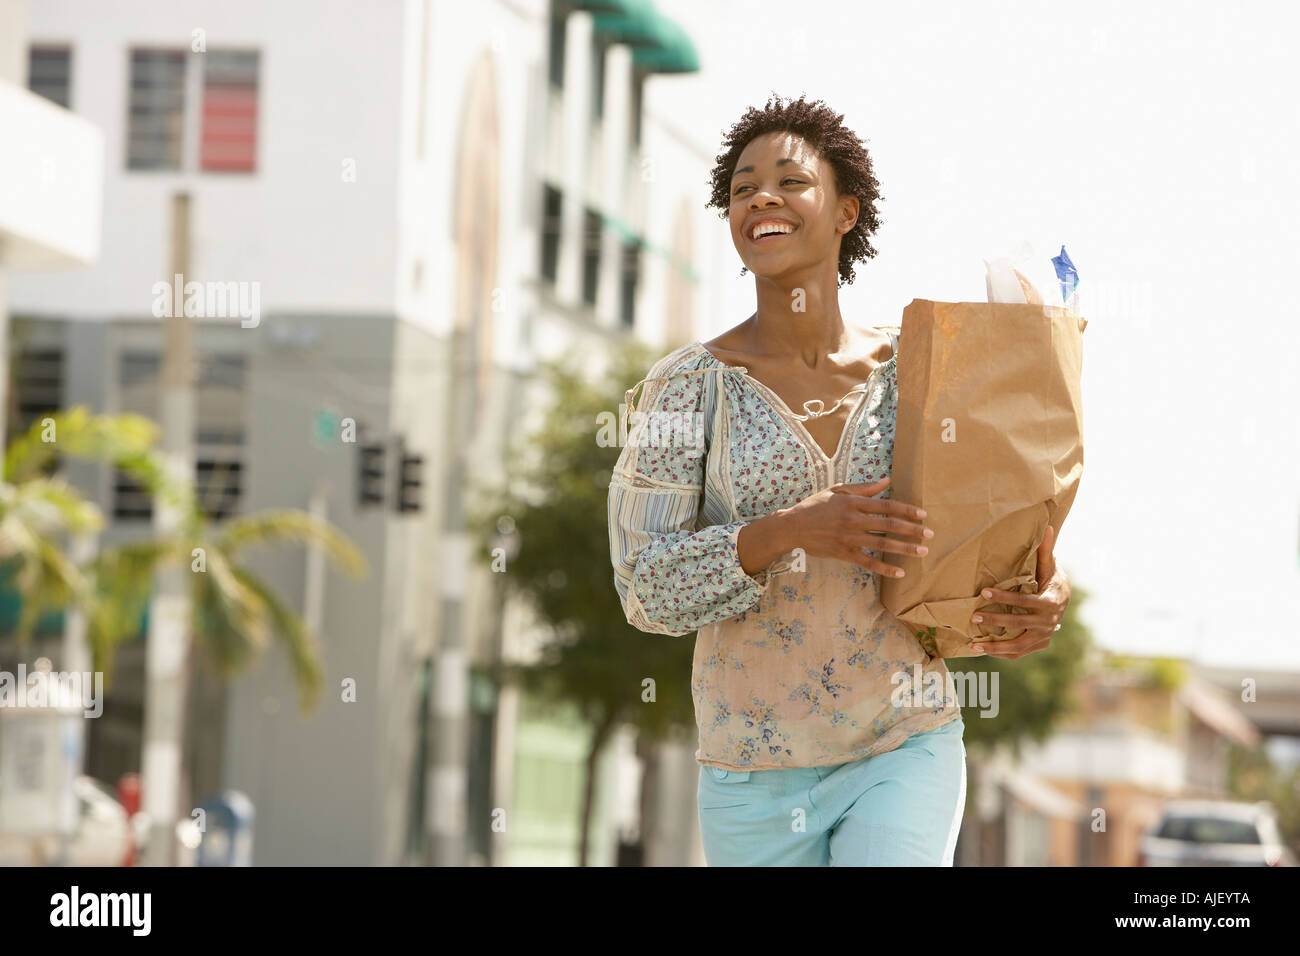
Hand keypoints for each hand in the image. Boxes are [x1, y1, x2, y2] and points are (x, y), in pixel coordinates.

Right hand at [774, 476, 933, 577]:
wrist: (792, 526)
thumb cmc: (815, 506)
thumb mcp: (837, 491)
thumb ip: (863, 487)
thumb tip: (887, 481)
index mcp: (853, 503)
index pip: (887, 506)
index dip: (907, 510)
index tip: (923, 514)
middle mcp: (853, 520)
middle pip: (889, 525)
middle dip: (912, 530)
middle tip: (930, 534)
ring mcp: (849, 538)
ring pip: (882, 544)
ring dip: (905, 549)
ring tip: (922, 552)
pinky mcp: (843, 553)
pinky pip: (867, 562)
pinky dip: (884, 569)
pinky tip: (899, 572)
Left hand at [970, 524, 1070, 659]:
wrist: (1065, 601)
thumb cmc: (1051, 581)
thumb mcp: (1049, 567)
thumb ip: (1044, 551)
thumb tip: (1046, 527)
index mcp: (1050, 602)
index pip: (1024, 601)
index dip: (1004, 597)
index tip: (983, 592)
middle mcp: (1048, 623)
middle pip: (1019, 623)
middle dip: (996, 621)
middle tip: (974, 617)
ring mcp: (1044, 636)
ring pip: (1019, 645)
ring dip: (996, 646)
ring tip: (975, 645)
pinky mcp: (1039, 644)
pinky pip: (1019, 652)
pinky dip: (1002, 653)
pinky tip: (984, 650)